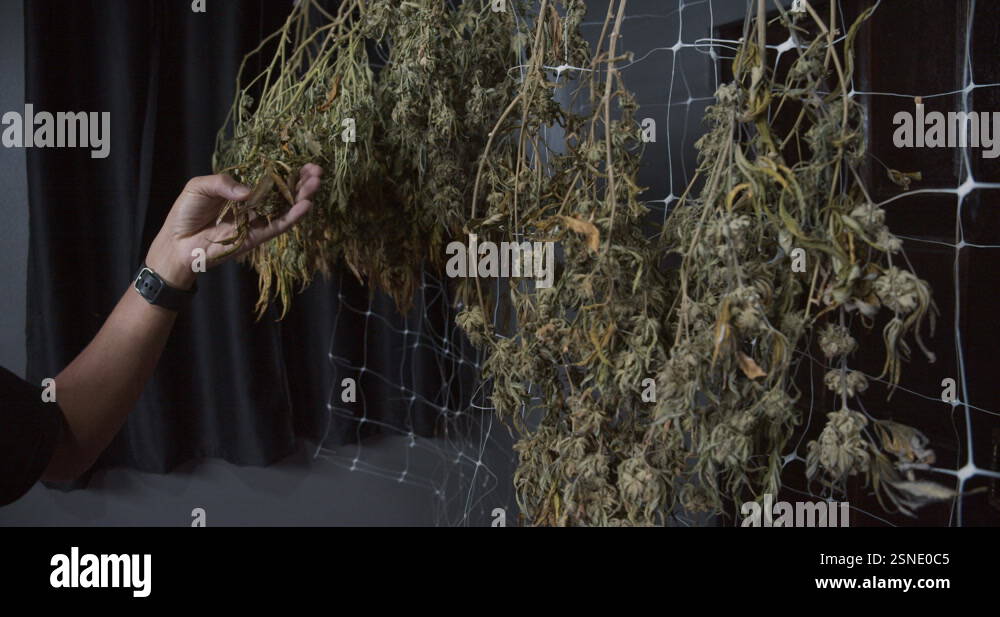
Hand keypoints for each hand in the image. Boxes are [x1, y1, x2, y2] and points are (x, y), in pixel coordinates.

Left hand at [145, 164, 322, 288]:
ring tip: (316, 185)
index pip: (270, 179)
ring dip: (302, 197)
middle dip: (301, 182)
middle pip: (283, 193)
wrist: (176, 243)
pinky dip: (291, 217)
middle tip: (318, 171)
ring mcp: (256, 222)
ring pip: (285, 209)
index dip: (286, 171)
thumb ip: (223, 183)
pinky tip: (304, 206)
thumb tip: (249, 191)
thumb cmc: (185, 213)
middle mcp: (253, 205)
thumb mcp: (199, 187)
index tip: (304, 162)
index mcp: (242, 191)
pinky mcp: (255, 238)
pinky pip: (277, 227)